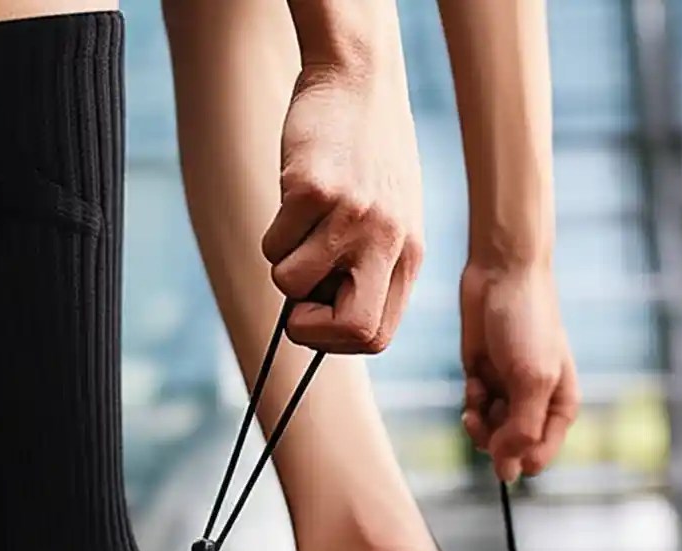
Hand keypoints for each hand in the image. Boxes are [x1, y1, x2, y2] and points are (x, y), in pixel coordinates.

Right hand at [262, 65, 423, 353]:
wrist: (360, 79)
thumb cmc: (368, 154)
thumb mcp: (391, 215)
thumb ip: (369, 265)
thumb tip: (318, 318)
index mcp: (409, 253)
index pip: (376, 335)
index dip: (336, 342)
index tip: (316, 318)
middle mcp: (388, 239)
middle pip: (352, 329)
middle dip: (308, 330)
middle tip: (295, 300)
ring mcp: (352, 215)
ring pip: (292, 284)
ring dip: (282, 266)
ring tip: (298, 228)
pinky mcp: (314, 190)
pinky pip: (274, 243)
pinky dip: (272, 231)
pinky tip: (293, 197)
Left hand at [460, 262, 578, 482]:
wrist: (500, 277)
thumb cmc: (526, 324)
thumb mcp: (532, 380)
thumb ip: (523, 429)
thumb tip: (508, 474)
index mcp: (561, 407)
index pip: (540, 455)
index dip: (518, 456)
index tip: (501, 442)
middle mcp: (536, 404)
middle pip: (511, 448)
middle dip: (492, 438)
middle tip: (479, 418)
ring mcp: (508, 392)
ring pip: (490, 433)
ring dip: (478, 422)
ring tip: (475, 400)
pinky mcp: (483, 379)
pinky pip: (474, 409)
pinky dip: (470, 400)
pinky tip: (472, 380)